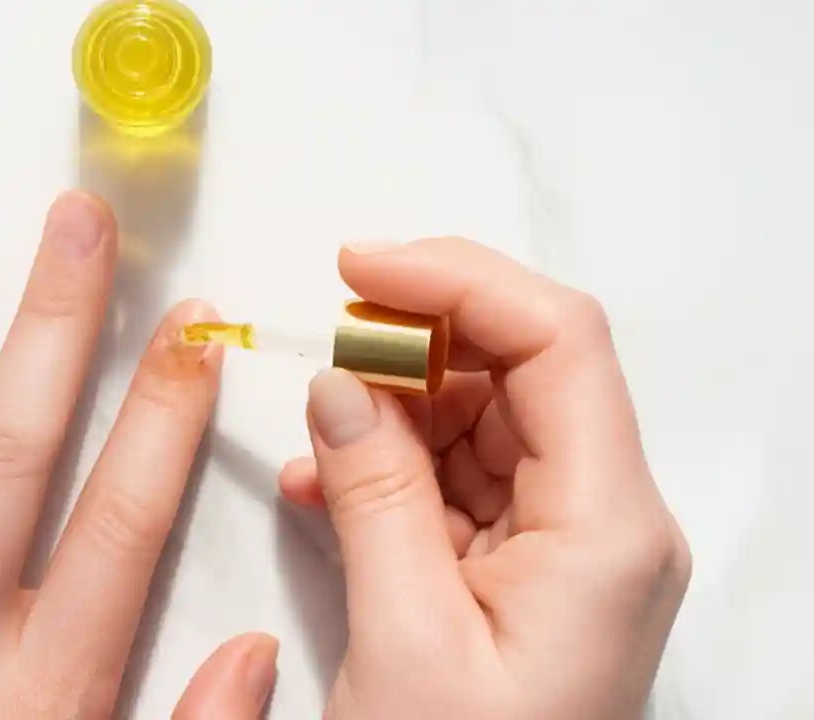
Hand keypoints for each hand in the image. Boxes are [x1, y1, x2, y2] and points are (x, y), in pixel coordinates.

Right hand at [279, 238, 690, 718]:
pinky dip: (391, 466)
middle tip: (323, 343)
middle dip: (417, 342)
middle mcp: (604, 521)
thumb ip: (373, 491)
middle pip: (522, 371)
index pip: (558, 343)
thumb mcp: (404, 636)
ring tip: (319, 429)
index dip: (458, 281)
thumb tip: (338, 381)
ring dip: (395, 407)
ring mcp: (565, 545)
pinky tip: (327, 483)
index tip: (360, 264)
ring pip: (484, 420)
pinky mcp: (521, 569)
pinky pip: (458, 480)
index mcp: (608, 529)